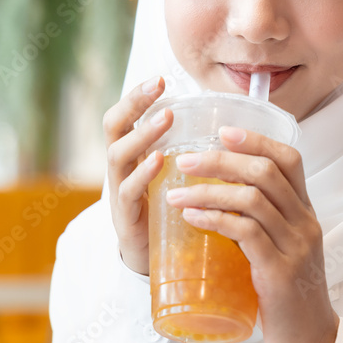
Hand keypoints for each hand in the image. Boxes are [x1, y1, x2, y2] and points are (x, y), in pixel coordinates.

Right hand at [103, 76, 172, 274]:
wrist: (154, 264)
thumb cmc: (171, 212)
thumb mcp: (177, 177)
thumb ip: (190, 153)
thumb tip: (230, 124)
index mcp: (133, 156)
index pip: (125, 117)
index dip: (137, 97)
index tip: (159, 79)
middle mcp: (121, 169)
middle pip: (113, 128)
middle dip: (133, 104)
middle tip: (157, 87)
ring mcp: (119, 193)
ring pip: (118, 156)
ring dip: (142, 135)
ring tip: (166, 119)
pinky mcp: (125, 219)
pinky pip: (127, 192)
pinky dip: (142, 174)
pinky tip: (160, 162)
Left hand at [165, 126, 338, 342]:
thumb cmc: (286, 296)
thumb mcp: (279, 250)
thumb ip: (258, 225)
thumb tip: (217, 200)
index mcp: (305, 214)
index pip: (289, 160)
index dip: (257, 140)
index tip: (223, 131)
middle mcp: (305, 223)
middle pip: (266, 172)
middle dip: (222, 160)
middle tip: (185, 159)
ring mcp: (295, 247)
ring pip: (253, 199)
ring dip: (209, 190)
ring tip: (175, 192)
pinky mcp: (279, 272)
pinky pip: (245, 232)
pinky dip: (214, 219)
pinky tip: (190, 217)